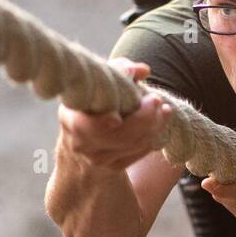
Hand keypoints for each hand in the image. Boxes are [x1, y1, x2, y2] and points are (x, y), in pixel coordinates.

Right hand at [57, 59, 171, 171]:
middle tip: (156, 100)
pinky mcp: (114, 166)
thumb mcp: (101, 82)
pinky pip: (139, 152)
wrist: (84, 135)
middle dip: (142, 119)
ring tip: (164, 110)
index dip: (102, 124)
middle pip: (117, 137)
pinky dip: (153, 136)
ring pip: (132, 144)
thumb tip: (142, 70)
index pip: (84, 127)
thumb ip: (120, 71)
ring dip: (153, 126)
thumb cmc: (94, 100)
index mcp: (71, 119)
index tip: (118, 116)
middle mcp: (81, 143)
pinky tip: (161, 122)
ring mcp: (98, 159)